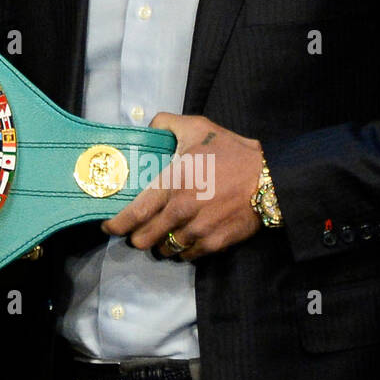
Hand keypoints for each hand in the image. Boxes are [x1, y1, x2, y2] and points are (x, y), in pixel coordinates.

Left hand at [101, 113, 263, 260]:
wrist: (270, 178)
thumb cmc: (230, 152)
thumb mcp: (197, 127)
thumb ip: (166, 123)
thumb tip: (147, 127)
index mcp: (173, 183)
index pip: (136, 212)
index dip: (117, 224)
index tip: (108, 227)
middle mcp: (182, 211)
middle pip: (146, 237)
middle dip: (136, 237)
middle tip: (133, 231)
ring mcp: (199, 230)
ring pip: (166, 249)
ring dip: (158, 245)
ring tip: (157, 237)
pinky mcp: (215, 243)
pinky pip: (188, 255)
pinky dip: (180, 251)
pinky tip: (180, 241)